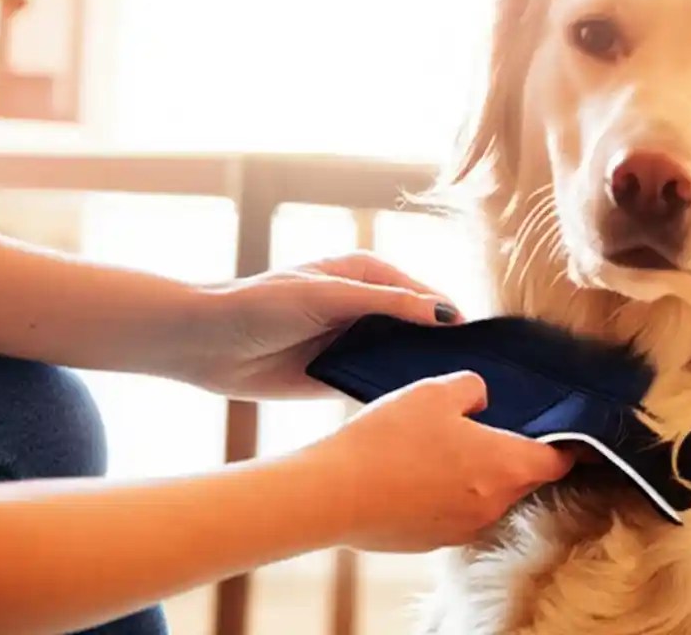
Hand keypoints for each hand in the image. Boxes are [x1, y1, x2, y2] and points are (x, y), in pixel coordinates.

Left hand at [179, 251, 462, 397]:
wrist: (205, 343)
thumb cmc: (261, 303)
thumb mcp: (330, 296)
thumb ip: (388, 304)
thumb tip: (447, 313)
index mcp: (369, 275)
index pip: (427, 296)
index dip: (453, 319)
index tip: (486, 347)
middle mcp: (366, 308)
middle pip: (419, 331)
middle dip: (444, 352)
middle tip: (480, 382)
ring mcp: (353, 343)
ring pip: (400, 361)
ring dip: (419, 377)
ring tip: (454, 404)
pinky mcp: (337, 376)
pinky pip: (375, 386)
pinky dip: (393, 397)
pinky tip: (417, 415)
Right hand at [307, 371, 574, 551]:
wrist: (333, 495)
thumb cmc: (388, 441)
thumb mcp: (433, 392)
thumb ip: (471, 388)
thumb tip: (482, 398)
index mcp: (507, 467)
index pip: (560, 461)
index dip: (569, 444)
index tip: (571, 433)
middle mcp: (495, 506)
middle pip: (525, 479)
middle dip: (517, 455)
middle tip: (495, 427)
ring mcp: (464, 529)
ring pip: (490, 496)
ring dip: (480, 474)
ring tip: (447, 446)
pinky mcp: (433, 540)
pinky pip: (457, 512)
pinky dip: (450, 493)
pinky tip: (420, 471)